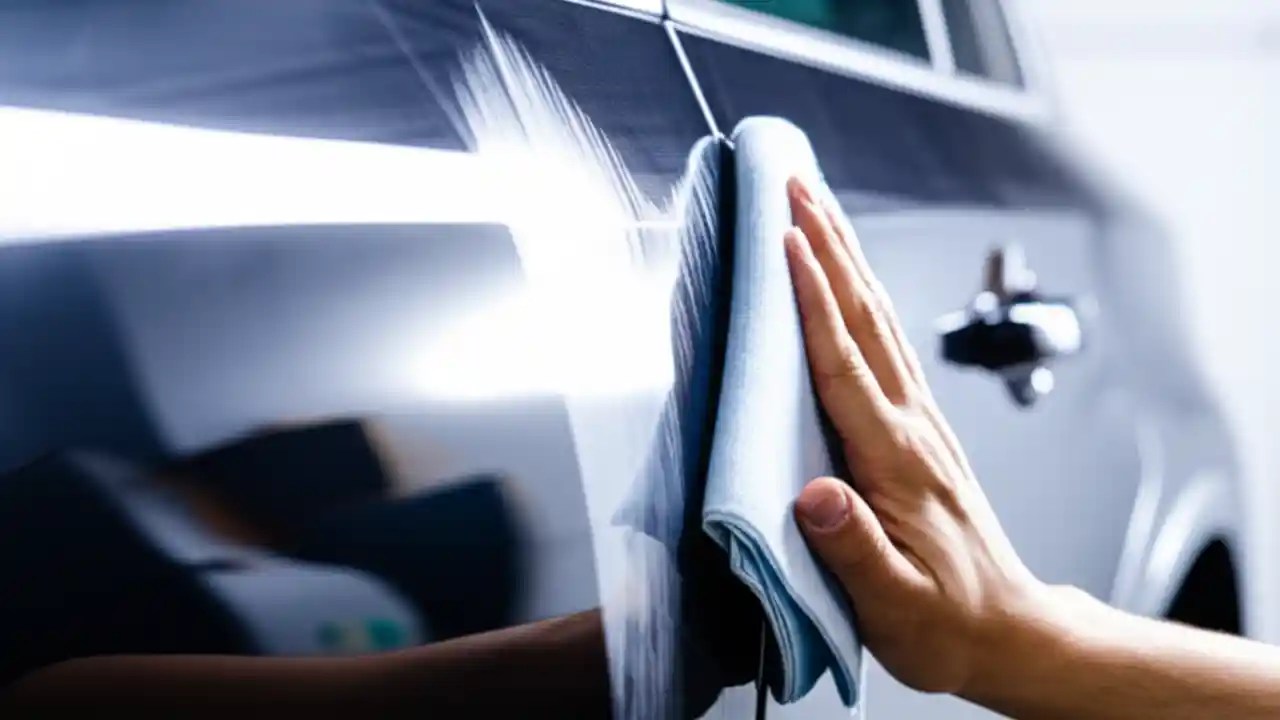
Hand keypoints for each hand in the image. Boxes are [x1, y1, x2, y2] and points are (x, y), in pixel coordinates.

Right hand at [783, 177, 1046, 695]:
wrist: (1006, 632)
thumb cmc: (944, 623)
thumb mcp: (894, 606)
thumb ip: (854, 550)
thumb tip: (814, 495)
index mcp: (897, 461)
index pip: (845, 366)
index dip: (813, 301)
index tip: (787, 244)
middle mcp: (913, 429)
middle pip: (866, 319)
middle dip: (831, 247)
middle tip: (797, 187)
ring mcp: (922, 425)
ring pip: (880, 323)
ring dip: (848, 260)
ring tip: (818, 210)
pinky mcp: (920, 432)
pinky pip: (887, 346)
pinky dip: (862, 299)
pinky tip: (850, 284)